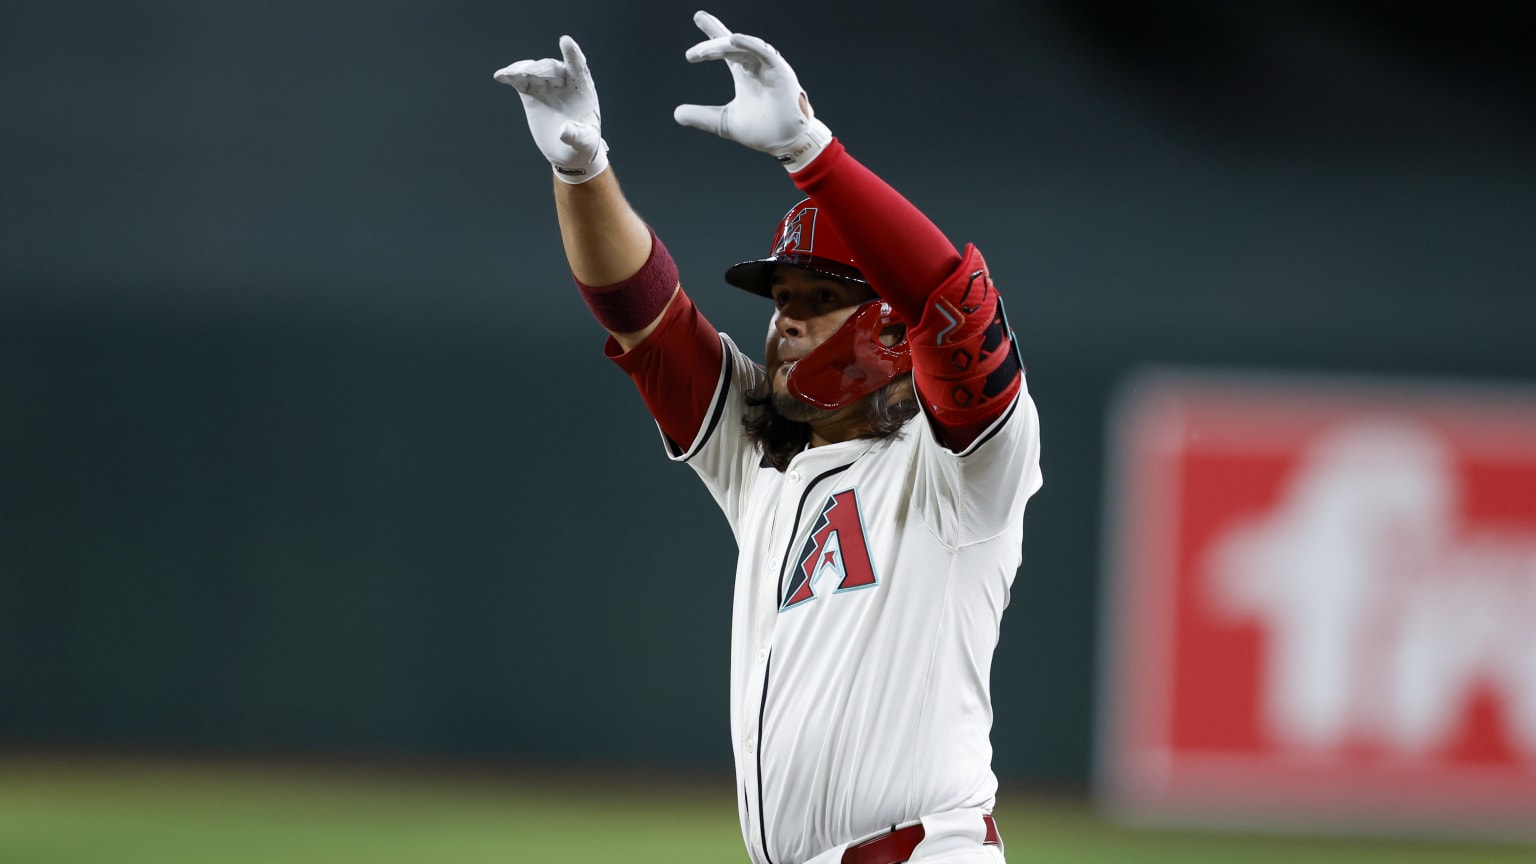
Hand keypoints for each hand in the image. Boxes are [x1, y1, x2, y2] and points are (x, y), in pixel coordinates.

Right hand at [493, 35, 609, 183]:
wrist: (568, 152)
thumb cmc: (583, 145)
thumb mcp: (585, 143)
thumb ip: (578, 135)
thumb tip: (564, 130)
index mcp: (583, 90)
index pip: (579, 67)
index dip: (572, 54)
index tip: (565, 41)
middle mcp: (565, 83)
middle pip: (552, 68)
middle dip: (539, 68)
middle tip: (525, 73)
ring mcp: (547, 86)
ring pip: (534, 71)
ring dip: (522, 70)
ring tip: (511, 74)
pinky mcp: (532, 93)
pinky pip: (520, 80)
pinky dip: (510, 76)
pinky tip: (500, 76)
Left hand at [673, 10, 832, 171]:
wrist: (785, 143)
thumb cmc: (762, 130)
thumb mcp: (723, 122)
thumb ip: (701, 116)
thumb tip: (676, 113)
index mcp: (744, 72)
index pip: (726, 47)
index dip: (713, 31)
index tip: (699, 17)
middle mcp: (756, 65)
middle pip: (731, 45)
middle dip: (711, 45)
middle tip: (692, 54)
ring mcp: (769, 66)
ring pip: (743, 48)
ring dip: (723, 47)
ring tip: (704, 52)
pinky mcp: (781, 71)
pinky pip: (765, 52)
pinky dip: (749, 44)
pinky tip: (733, 39)